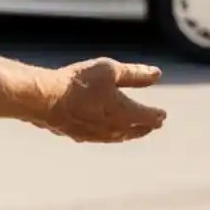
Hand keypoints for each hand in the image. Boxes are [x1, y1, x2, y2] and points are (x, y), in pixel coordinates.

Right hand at [33, 58, 166, 142]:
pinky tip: (104, 132)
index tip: (163, 115)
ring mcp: (96, 135)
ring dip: (129, 133)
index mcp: (125, 113)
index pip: (149, 118)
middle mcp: (113, 129)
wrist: (46, 99)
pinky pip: (101, 138)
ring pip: (118, 137)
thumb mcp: (111, 70)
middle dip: (146, 127)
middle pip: (135, 131)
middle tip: (154, 125)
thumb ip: (136, 74)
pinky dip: (110, 135)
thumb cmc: (80, 82)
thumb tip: (156, 74)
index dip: (157, 115)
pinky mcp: (79, 136)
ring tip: (133, 130)